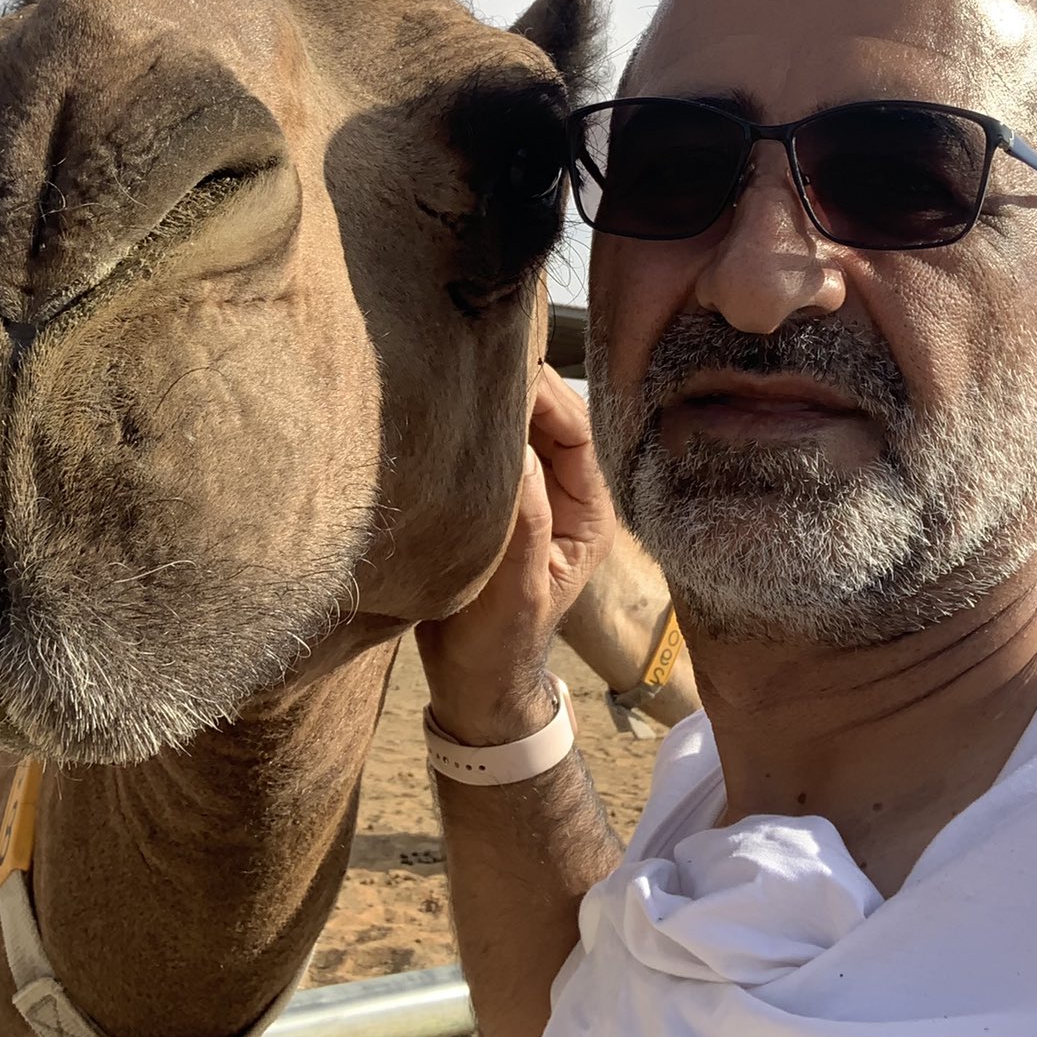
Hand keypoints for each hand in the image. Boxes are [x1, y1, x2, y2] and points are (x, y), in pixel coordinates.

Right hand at [417, 365, 615, 745]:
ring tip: (457, 370)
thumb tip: (519, 452)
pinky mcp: (499, 501)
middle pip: (551, 419)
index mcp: (590, 511)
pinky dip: (473, 428)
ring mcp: (533, 495)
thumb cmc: (500, 644)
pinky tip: (445, 409)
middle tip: (476, 354)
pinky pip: (492, 449)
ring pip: (521, 430)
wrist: (472, 681)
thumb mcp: (517, 589)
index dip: (546, 395)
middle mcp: (567, 495)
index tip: (507, 366)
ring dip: (494, 405)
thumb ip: (525, 523)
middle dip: (521, 388)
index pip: (578, 430)